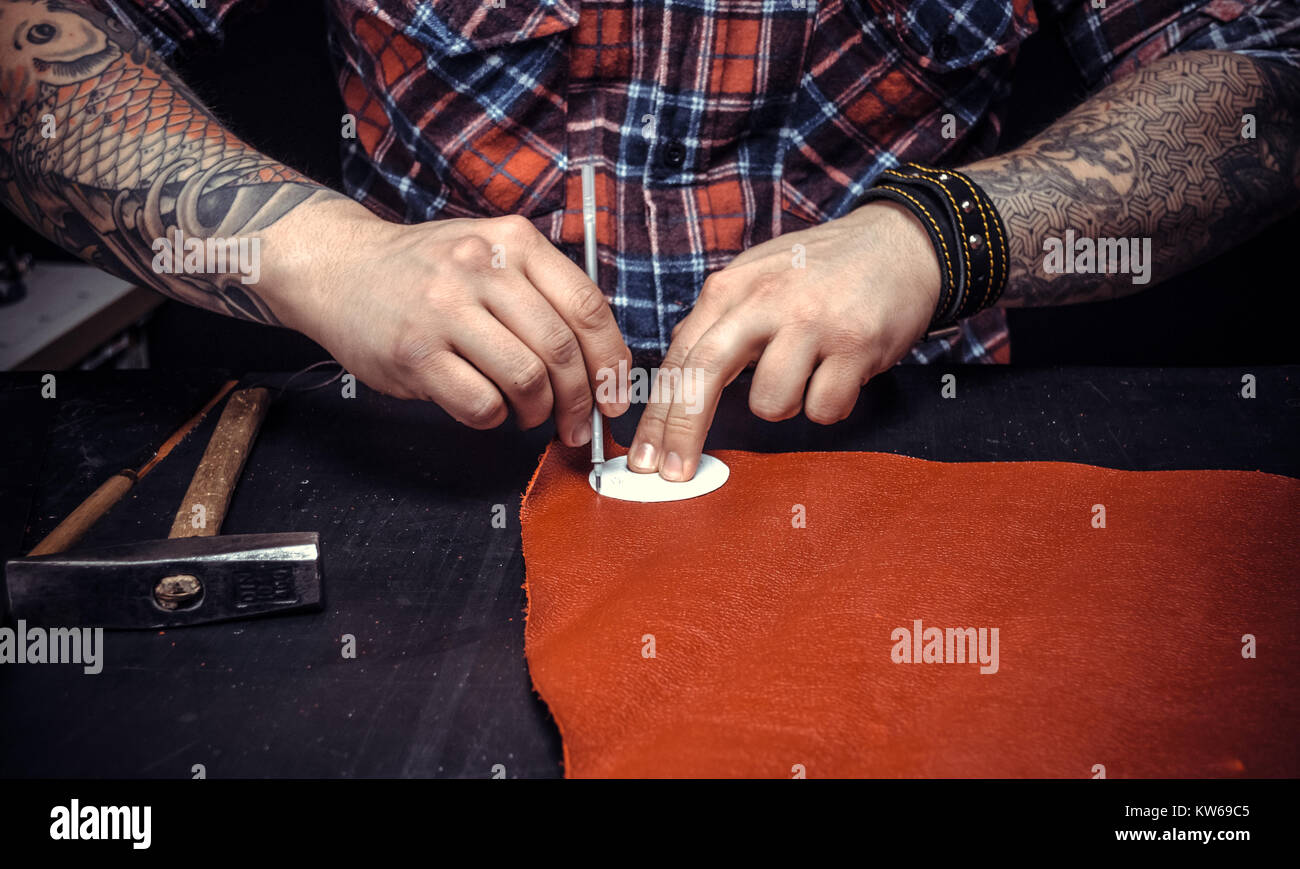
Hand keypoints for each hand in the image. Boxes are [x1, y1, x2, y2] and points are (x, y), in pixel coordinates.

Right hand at [262, 199, 631, 444]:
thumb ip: (542, 291)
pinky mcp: (414, 353)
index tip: (615, 395)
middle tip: (575, 423)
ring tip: (526, 414)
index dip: (611, 361)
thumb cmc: (424, 270)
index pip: (587, 307)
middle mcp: (481, 267)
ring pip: (525, 379)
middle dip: (578, 400)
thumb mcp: (489, 251)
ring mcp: (444, 309)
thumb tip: (599, 359)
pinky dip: (493, 417)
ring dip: (535, 412)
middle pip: (560, 350)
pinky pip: (480, 403)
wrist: (337, 268)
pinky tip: (486, 407)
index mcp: (514, 241)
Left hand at [627, 201, 941, 479]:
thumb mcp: (756, 278)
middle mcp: (764, 301)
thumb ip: (716, 323)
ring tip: (807, 375)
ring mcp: (811, 321)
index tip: (643, 456)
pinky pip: (823, 408)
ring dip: (784, 406)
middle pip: (703, 376)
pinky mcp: (855, 343)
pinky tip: (840, 375)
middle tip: (673, 473)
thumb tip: (675, 374)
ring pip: (769, 403)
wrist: (900, 242)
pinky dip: (829, 404)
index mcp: (731, 288)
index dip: (656, 414)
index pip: (679, 358)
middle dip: (682, 432)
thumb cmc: (822, 270)